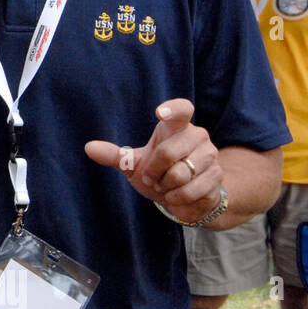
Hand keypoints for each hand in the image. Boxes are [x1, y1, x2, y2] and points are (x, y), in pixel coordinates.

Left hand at [85, 98, 223, 223]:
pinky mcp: (218, 178)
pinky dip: (177, 199)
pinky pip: (190, 191)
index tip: (160, 113)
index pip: (181, 109)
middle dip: (153, 173)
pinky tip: (176, 196)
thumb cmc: (158, 173)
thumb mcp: (135, 164)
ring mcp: (211, 157)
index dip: (172, 109)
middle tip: (153, 177)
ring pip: (180, 175)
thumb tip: (89, 148)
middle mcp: (198, 136)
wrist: (186, 197)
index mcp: (177, 127)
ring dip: (166, 187)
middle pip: (168, 153)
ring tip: (167, 186)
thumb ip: (115, 155)